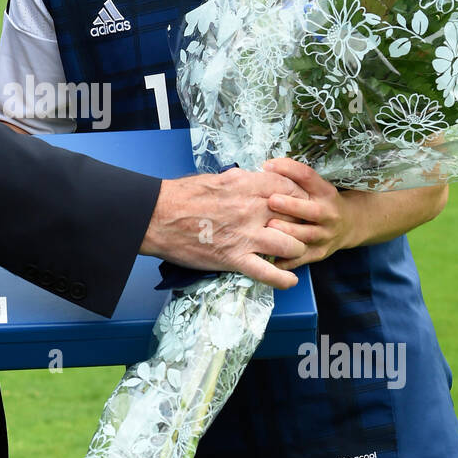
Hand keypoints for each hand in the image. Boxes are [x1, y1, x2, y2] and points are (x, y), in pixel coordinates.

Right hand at [140, 167, 310, 288]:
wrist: (156, 217)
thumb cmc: (181, 196)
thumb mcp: (218, 178)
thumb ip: (244, 182)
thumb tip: (259, 182)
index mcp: (248, 185)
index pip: (291, 189)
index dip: (300, 199)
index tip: (298, 206)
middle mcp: (252, 209)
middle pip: (296, 217)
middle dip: (300, 225)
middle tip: (296, 230)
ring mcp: (245, 235)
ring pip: (291, 245)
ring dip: (294, 250)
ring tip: (289, 253)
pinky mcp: (234, 259)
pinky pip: (268, 273)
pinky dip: (283, 279)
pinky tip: (288, 279)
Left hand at [262, 157, 352, 265]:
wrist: (350, 225)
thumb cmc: (322, 201)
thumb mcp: (315, 186)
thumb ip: (294, 177)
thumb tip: (266, 167)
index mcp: (325, 192)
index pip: (309, 176)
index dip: (289, 169)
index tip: (267, 166)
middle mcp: (329, 214)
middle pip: (312, 210)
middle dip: (291, 206)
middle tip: (271, 200)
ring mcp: (325, 235)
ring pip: (307, 236)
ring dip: (289, 232)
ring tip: (269, 227)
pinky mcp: (319, 253)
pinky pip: (302, 258)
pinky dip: (286, 259)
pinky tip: (269, 257)